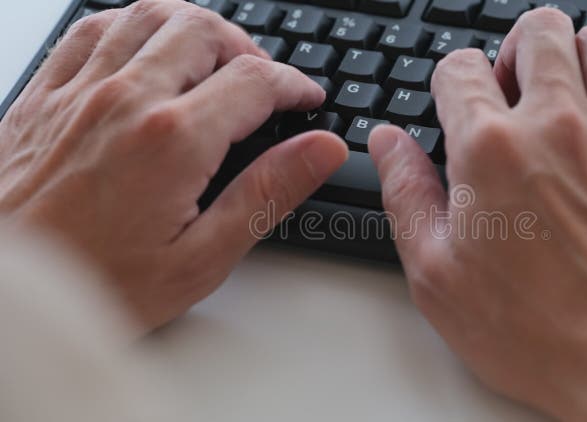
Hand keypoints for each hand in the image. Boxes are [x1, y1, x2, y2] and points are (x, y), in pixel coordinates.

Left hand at [0, 0, 346, 330]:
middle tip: (264, 79)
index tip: (306, 98)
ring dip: (193, 26)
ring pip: (149, 15)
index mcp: (173, 140)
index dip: (293, 84)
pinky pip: (90, 29)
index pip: (255, 81)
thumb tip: (320, 149)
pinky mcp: (42, 97)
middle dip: (248, 47)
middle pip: (203, 31)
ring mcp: (78, 92)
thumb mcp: (202, 257)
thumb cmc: (97, 286)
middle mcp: (124, 100)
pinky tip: (145, 47)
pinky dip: (131, 24)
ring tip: (214, 56)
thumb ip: (267, 193)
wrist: (5, 298)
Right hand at [369, 9, 586, 420]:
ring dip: (576, 58)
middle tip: (515, 90)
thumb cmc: (535, 332)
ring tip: (567, 99)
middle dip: (517, 52)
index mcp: (490, 150)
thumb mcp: (438, 275)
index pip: (459, 67)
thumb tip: (387, 142)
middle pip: (537, 31)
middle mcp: (557, 125)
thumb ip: (406, 194)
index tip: (460, 107)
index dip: (452, 84)